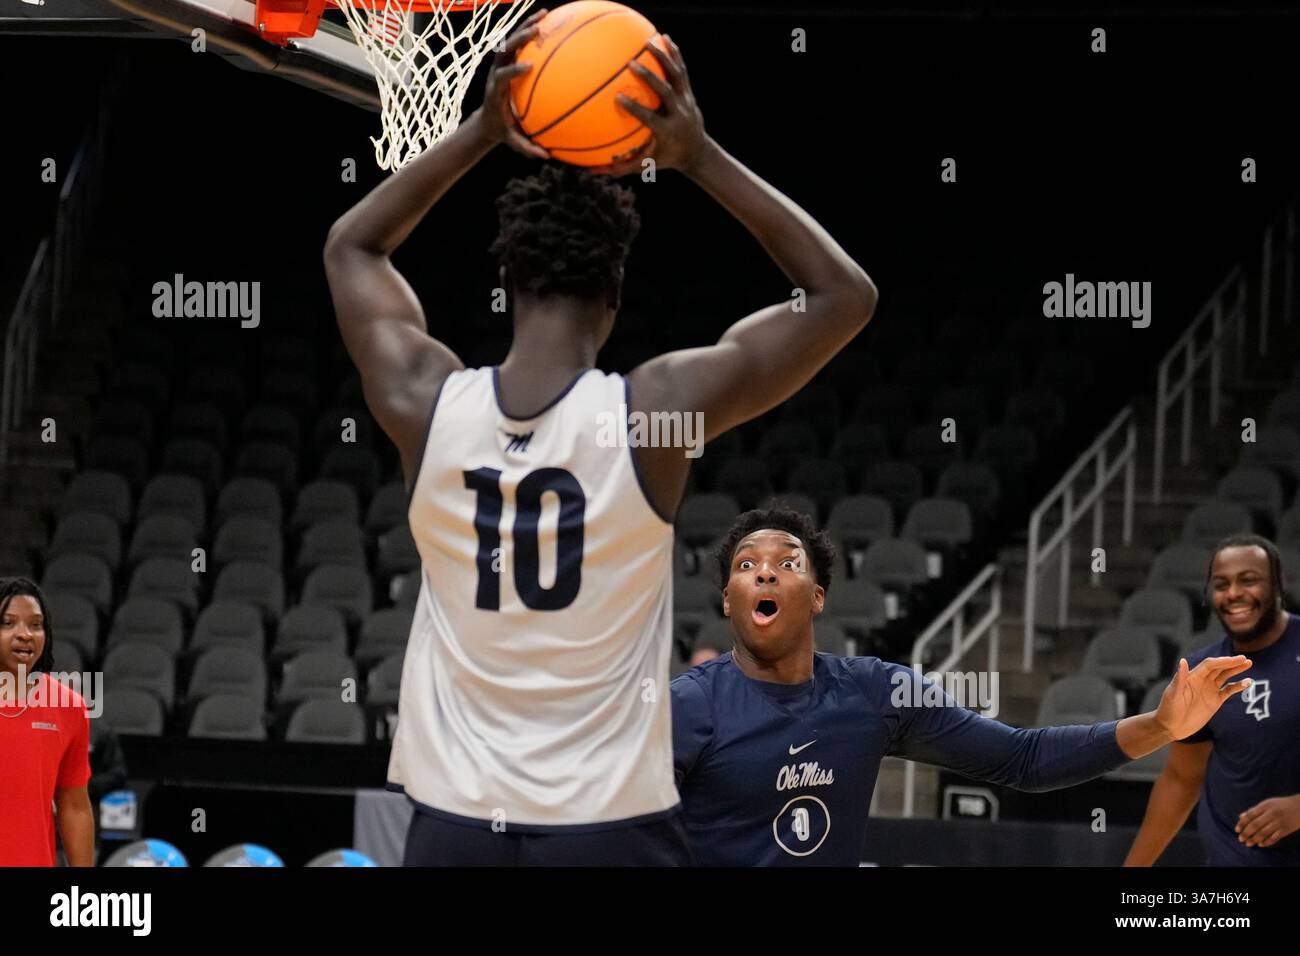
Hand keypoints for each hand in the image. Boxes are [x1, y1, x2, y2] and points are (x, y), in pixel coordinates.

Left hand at [474, 9, 550, 159]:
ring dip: (526, 26)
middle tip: (536, 31)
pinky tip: (548, 19)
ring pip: (511, 40)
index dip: (513, 70)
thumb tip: (545, 156)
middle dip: (519, 40)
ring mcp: (501, 64)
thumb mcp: (511, 140)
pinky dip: (531, 29)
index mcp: (495, 90)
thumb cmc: (501, 130)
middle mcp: (496, 72)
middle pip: (504, 50)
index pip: (502, 76)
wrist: (486, 119)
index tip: (528, 66)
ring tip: (544, 14)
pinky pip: (519, 41)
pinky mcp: (508, 59)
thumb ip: (525, 147)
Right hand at [589, 34, 707, 176]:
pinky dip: (674, 54)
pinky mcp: (688, 92)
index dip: (635, 108)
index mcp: (668, 130)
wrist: (698, 151)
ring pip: (676, 75)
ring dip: (663, 57)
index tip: (618, 97)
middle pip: (664, 91)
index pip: (650, 118)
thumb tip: (594, 170)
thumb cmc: (667, 159)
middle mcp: (678, 113)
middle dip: (649, 77)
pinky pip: (681, 70)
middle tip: (631, 63)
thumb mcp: (646, 166)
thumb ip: (622, 168)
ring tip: (647, 40)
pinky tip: (664, 37)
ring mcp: (685, 100)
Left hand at [1154, 655, 1251, 740]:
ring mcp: (1209, 690)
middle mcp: (1201, 681)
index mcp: (1192, 677)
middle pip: (1219, 668)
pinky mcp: (1215, 701)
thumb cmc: (1168, 709)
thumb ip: (1179, 678)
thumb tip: (1183, 660)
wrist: (1171, 727)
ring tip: (1248, 663)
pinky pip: (1228, 691)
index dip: (1222, 661)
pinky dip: (1238, 686)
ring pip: (1225, 676)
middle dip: (1232, 663)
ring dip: (1236, 670)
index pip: (1209, 665)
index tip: (1235, 659)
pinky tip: (1247, 682)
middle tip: (1245, 659)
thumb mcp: (1172, 694)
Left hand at [1237, 795, 1299, 847]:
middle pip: (1255, 825)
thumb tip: (1241, 817)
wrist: (1299, 807)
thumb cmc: (1280, 805)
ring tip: (1248, 843)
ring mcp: (1278, 822)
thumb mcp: (1266, 804)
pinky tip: (1260, 844)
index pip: (1250, 816)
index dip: (1242, 824)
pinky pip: (1274, 838)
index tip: (1237, 830)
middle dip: (1246, 833)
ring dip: (1254, 839)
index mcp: (1264, 806)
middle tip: (1240, 839)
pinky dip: (1266, 842)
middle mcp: (1271, 814)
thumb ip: (1254, 810)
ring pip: (1263, 833)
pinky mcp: (1285, 830)